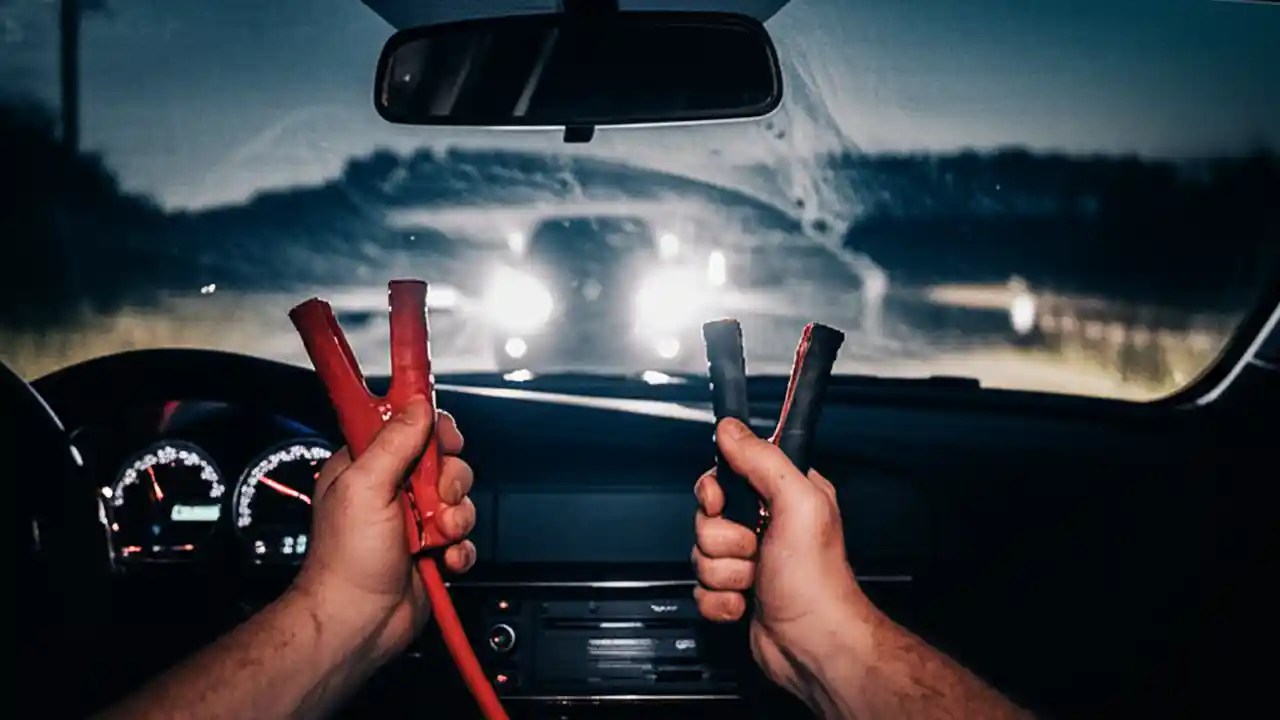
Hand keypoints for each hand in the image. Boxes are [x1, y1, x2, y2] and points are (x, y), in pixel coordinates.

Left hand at [291, 396, 476, 662]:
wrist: (358, 620)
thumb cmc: (345, 560)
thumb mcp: (364, 487)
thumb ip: (393, 442)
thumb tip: (417, 406)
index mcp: (368, 465)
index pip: (408, 425)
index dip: (430, 427)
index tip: (443, 436)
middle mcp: (393, 488)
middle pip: (445, 461)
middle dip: (449, 480)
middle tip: (434, 497)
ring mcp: (416, 520)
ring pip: (460, 499)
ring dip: (455, 518)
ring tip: (434, 536)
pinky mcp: (434, 549)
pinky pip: (465, 536)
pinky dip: (459, 548)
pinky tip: (442, 557)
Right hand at [693, 418, 870, 699]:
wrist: (812, 644)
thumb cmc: (817, 581)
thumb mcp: (797, 504)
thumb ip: (763, 460)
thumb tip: (730, 429)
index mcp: (783, 495)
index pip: (727, 472)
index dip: (715, 490)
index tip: (721, 504)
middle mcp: (765, 524)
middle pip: (706, 516)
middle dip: (723, 540)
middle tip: (754, 549)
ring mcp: (748, 560)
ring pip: (701, 554)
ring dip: (725, 573)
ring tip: (755, 580)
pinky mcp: (734, 592)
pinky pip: (701, 587)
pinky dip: (719, 600)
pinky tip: (745, 602)